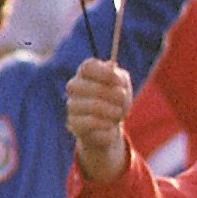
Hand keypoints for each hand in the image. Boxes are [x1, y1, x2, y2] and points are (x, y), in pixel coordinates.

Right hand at [66, 57, 136, 182]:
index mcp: (86, 76)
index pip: (87, 66)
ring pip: (83, 107)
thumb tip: (114, 71)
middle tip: (124, 103)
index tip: (117, 78)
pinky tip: (110, 130)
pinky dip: (104, 129)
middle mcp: (74, 91)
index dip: (102, 71)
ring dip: (107, 112)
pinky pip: (87, 127)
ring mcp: (72, 109)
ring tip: (118, 117)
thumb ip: (118, 78)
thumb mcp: (122, 88)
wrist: (110, 132)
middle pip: (81, 85)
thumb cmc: (116, 104)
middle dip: (109, 95)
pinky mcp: (75, 128)